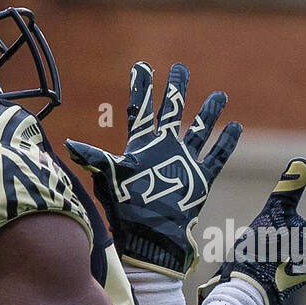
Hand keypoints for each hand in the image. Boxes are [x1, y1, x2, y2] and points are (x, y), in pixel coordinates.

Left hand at [66, 61, 241, 277]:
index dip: (141, 88)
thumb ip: (95, 159)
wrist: (150, 238)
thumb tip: (69, 145)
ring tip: (220, 95)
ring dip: (208, 113)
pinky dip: (226, 142)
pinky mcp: (199, 179)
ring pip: (199, 130)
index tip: (142, 66)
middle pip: (172, 112)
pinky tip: (235, 126)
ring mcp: (183, 162)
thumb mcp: (109, 178)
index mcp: (141, 146)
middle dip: (176, 90)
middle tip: (180, 68)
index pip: (141, 110)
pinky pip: (216, 156)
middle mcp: (163, 149)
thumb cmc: (127, 208)